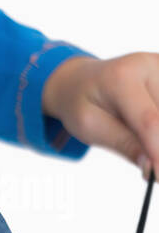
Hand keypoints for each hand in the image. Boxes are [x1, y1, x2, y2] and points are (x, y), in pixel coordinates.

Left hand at [42, 52, 158, 179]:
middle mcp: (146, 65)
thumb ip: (123, 144)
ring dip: (157, 135)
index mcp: (121, 77)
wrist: (81, 79)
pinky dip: (158, 125)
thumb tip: (153, 167)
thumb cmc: (82, 103)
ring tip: (134, 132)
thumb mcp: (89, 126)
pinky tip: (149, 126)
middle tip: (149, 166)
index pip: (149, 121)